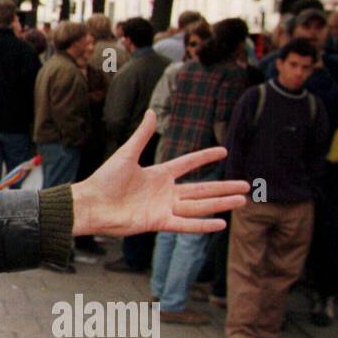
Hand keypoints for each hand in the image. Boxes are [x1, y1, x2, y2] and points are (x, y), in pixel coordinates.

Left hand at [71, 110, 248, 237]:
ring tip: (242, 201)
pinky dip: (203, 225)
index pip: (188, 164)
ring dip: (220, 203)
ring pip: (199, 205)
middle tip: (246, 186)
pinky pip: (185, 223)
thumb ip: (142, 135)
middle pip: (201, 188)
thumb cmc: (104, 179)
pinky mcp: (158, 222)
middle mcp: (164, 191)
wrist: (91, 204)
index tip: (224, 151)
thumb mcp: (126, 154)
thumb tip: (150, 112)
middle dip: (223, 187)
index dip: (205, 157)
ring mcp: (163, 207)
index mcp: (158, 173)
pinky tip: (221, 223)